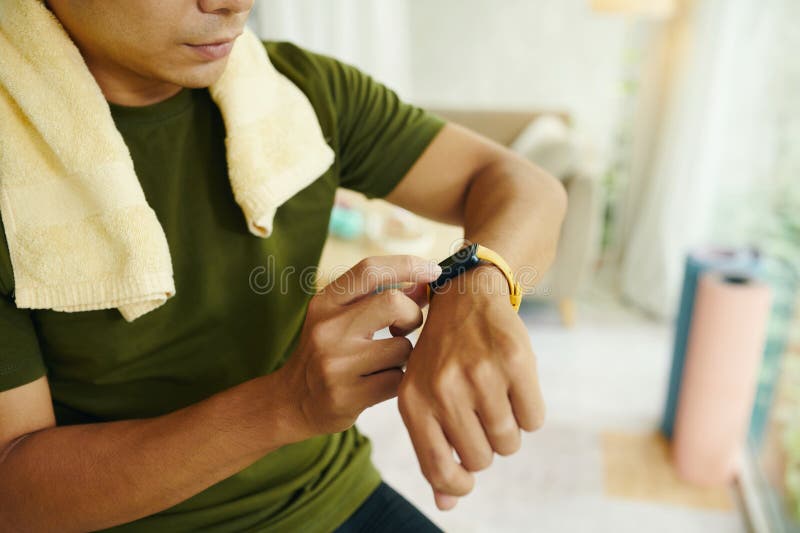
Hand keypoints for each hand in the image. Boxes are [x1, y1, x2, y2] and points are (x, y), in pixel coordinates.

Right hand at [276, 255, 441, 438]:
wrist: (292, 402)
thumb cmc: (328, 353)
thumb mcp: (342, 318)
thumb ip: (380, 299)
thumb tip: (427, 285)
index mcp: (325, 302)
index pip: (370, 270)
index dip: (408, 265)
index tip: (434, 270)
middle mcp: (327, 328)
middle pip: (392, 303)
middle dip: (411, 316)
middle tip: (405, 328)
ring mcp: (335, 363)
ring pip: (402, 348)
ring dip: (403, 356)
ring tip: (382, 362)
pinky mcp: (347, 396)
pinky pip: (397, 380)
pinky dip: (396, 381)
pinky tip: (376, 383)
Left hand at [397, 265, 544, 509]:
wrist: (466, 297)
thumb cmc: (442, 357)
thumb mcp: (424, 397)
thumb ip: (434, 451)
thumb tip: (448, 506)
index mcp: (414, 401)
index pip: (440, 470)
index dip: (458, 484)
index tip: (467, 477)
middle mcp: (444, 388)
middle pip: (482, 459)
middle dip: (487, 445)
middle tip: (481, 415)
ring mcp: (480, 374)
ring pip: (510, 442)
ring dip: (509, 429)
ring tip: (496, 399)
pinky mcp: (515, 361)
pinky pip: (535, 419)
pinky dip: (530, 411)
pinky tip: (513, 386)